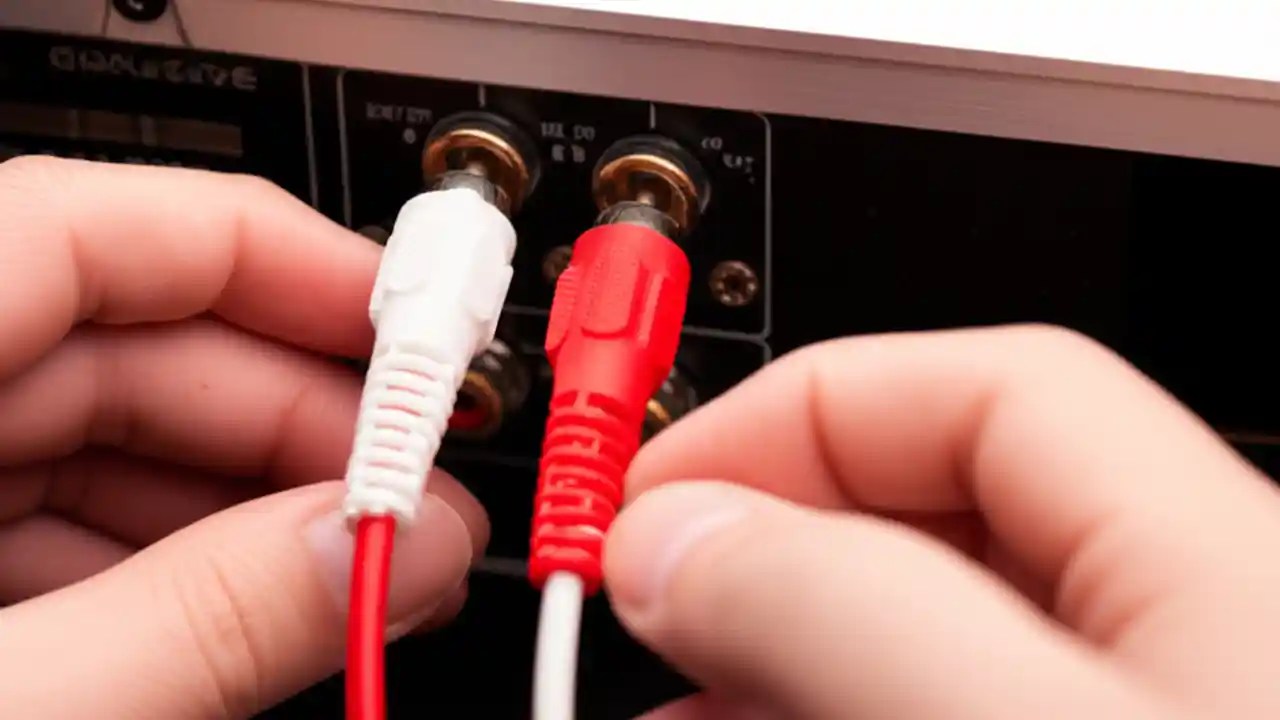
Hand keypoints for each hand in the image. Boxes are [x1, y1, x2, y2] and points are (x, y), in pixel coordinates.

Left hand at [0, 157, 487, 717]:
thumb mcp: (17, 709)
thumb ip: (209, 621)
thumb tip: (401, 545)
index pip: (86, 227)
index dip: (276, 259)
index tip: (409, 325)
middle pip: (116, 343)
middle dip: (289, 420)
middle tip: (407, 491)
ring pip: (89, 438)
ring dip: (237, 504)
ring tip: (345, 569)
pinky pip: (39, 514)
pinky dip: (151, 558)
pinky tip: (234, 613)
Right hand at [606, 326, 1279, 718]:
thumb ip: (844, 613)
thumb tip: (675, 541)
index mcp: (1216, 554)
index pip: (977, 387)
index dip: (794, 411)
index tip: (658, 485)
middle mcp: (1196, 623)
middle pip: (937, 508)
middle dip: (765, 538)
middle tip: (650, 590)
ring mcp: (1144, 702)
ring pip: (928, 626)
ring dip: (778, 638)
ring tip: (674, 688)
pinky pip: (936, 702)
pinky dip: (821, 705)